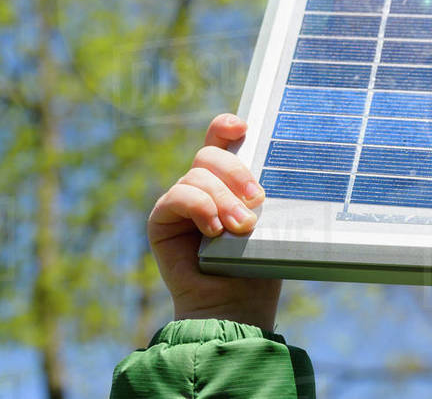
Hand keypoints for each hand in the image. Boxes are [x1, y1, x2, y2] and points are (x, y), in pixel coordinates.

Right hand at [147, 113, 281, 329]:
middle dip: (236, 172)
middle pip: (210, 155)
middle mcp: (202, 185)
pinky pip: (178, 196)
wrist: (235, 305)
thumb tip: (269, 171)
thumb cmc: (257, 264)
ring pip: (197, 176)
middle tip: (256, 200)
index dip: (227, 127)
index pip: (221, 141)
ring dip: (223, 200)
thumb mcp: (267, 221)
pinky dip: (199, 208)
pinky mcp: (162, 219)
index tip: (244, 127)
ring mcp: (181, 200)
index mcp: (229, 180)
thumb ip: (259, 193)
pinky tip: (213, 230)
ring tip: (239, 228)